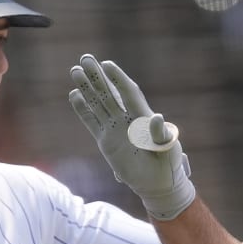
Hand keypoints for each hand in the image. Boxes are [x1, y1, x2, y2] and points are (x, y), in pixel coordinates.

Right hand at [69, 54, 196, 219]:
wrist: (157, 184)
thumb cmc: (168, 165)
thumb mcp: (168, 149)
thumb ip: (160, 134)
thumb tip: (157, 117)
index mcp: (143, 117)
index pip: (128, 93)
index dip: (118, 79)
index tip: (107, 65)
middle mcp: (127, 119)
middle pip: (110, 93)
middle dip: (98, 77)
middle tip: (85, 59)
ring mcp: (115, 129)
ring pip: (98, 104)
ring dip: (87, 88)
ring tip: (75, 70)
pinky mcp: (106, 141)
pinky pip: (92, 122)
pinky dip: (83, 110)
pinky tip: (74, 95)